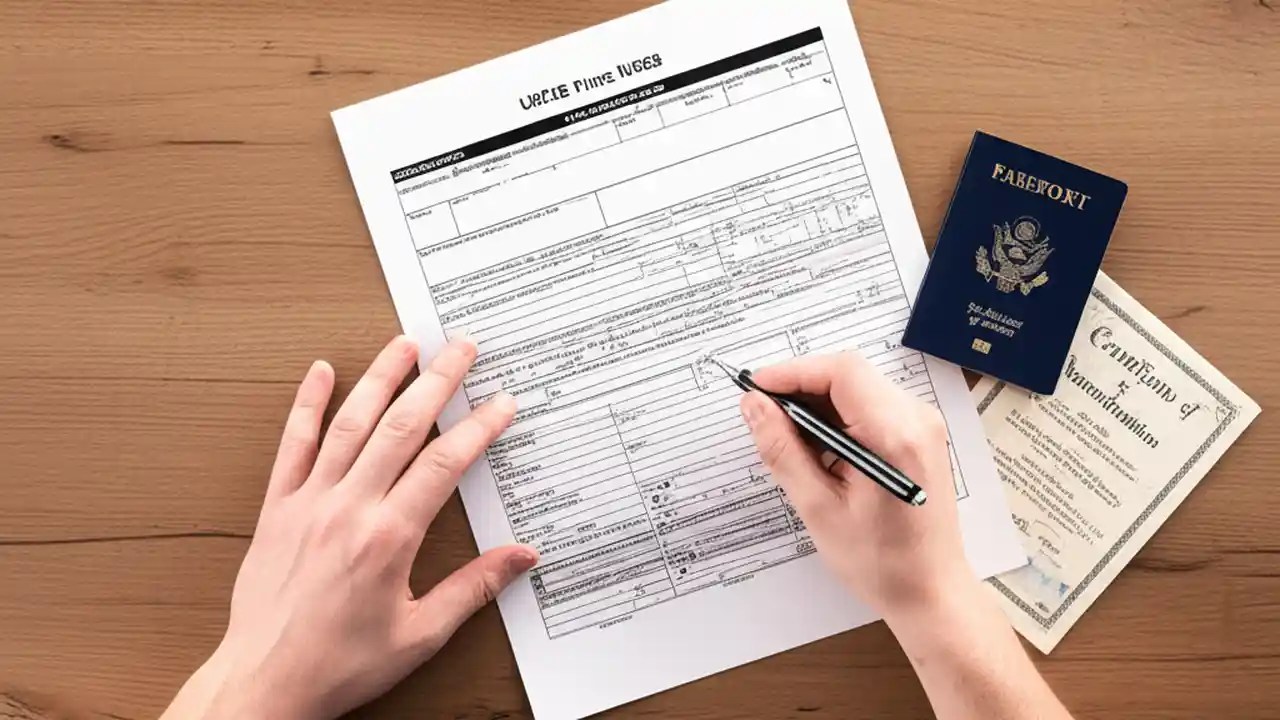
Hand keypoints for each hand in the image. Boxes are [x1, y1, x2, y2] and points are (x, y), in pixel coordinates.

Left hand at [162, 336, 536, 719]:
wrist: (264, 683)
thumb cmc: (340, 665)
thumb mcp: (421, 635)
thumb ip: (473, 588)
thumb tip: (522, 557)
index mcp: (389, 538)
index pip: (444, 464)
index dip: (478, 428)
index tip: (502, 404)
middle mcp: (349, 509)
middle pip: (402, 427)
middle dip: (438, 381)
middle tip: (461, 348)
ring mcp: (309, 502)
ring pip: (351, 423)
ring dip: (381, 378)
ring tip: (405, 344)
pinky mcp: (276, 508)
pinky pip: (293, 444)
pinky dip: (307, 404)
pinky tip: (320, 372)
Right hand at [738, 352, 972, 621]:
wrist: (932, 591)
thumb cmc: (880, 562)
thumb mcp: (819, 507)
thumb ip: (783, 450)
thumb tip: (754, 406)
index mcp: (894, 436)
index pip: (840, 372)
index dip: (792, 372)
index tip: (755, 390)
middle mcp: (916, 420)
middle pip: (849, 374)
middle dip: (802, 387)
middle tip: (765, 418)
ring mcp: (923, 425)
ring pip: (859, 387)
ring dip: (819, 403)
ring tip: (791, 442)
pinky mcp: (920, 435)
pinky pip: (872, 405)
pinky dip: (840, 416)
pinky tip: (820, 449)